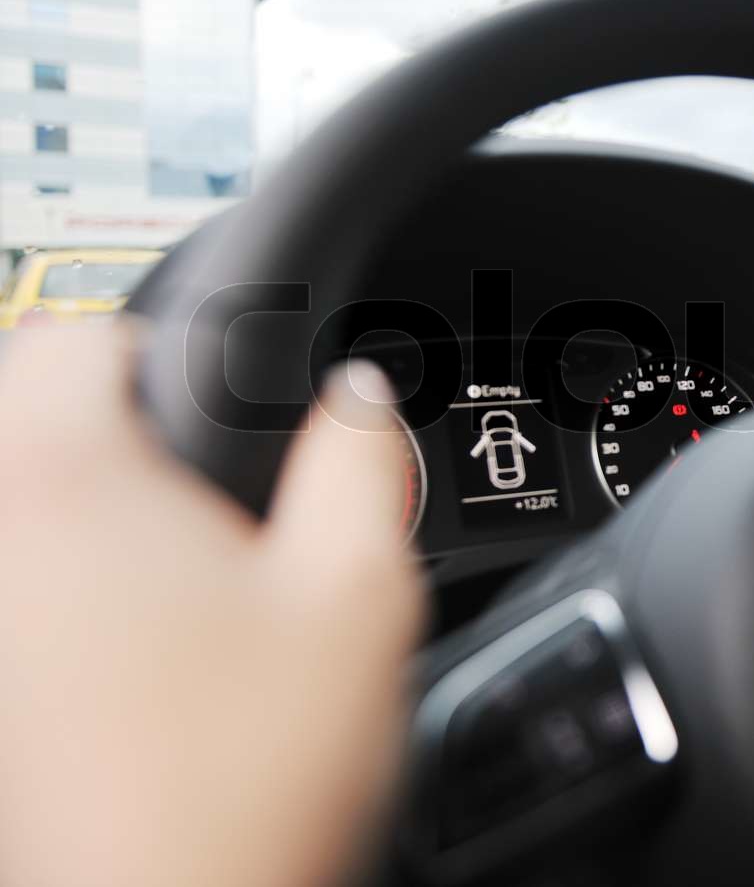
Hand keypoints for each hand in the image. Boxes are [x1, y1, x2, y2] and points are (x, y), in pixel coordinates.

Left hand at [0, 324, 423, 886]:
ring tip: (181, 571)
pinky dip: (69, 586)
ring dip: (90, 511)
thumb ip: (362, 459)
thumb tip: (361, 397)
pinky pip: (22, 584)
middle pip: (28, 413)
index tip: (225, 396)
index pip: (79, 334)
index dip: (170, 343)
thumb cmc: (246, 777)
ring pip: (25, 508)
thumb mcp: (356, 593)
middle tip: (210, 488)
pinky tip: (143, 647)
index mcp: (67, 483)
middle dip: (120, 428)